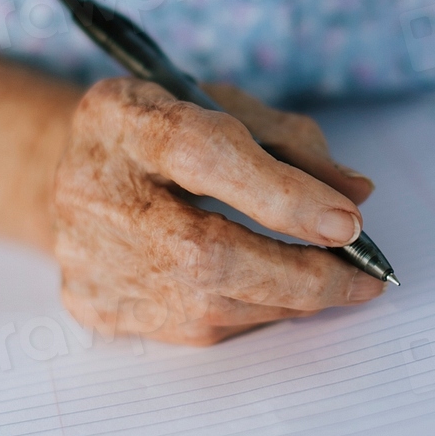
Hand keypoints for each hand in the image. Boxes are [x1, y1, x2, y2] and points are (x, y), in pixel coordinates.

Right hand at [52, 78, 383, 345]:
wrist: (72, 170)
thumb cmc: (164, 134)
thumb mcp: (224, 107)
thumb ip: (292, 143)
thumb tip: (355, 195)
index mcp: (123, 117)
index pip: (204, 155)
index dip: (282, 194)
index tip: (348, 223)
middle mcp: (91, 188)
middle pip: (202, 251)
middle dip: (300, 273)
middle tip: (362, 278)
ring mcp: (84, 254)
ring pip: (203, 303)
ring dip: (283, 300)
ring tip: (329, 285)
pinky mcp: (92, 303)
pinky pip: (188, 329)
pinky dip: (246, 315)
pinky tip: (273, 295)